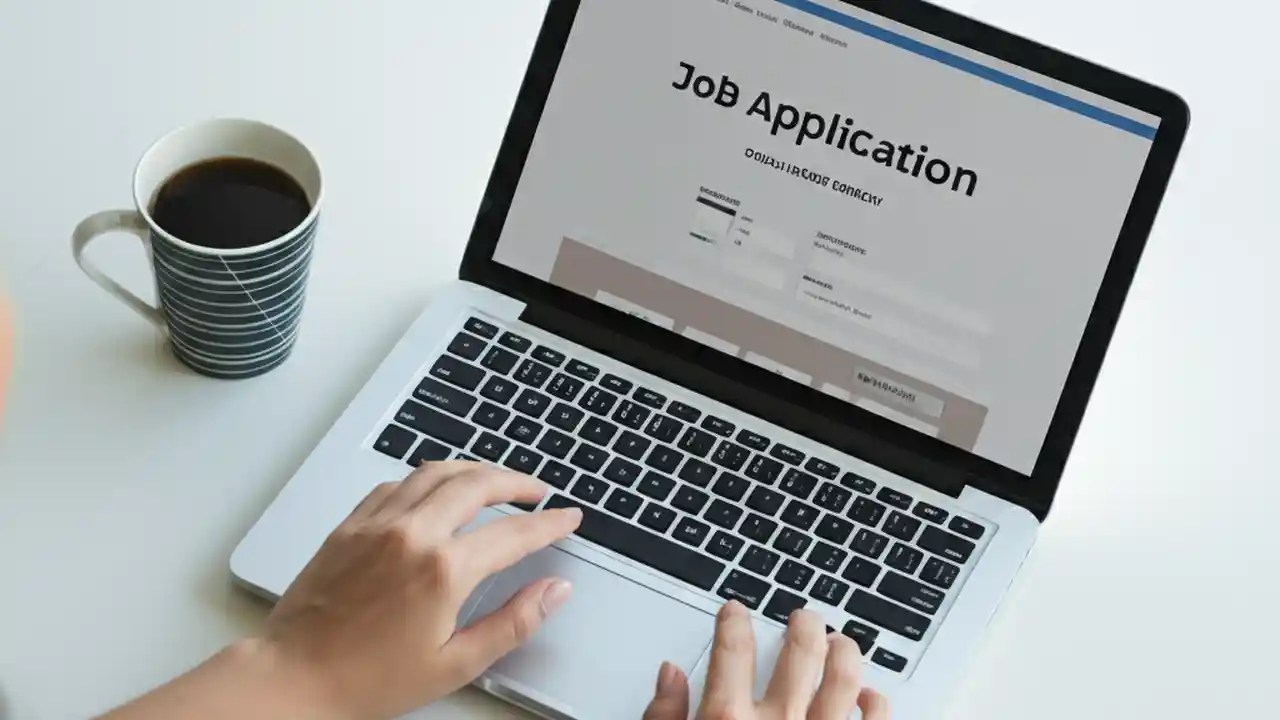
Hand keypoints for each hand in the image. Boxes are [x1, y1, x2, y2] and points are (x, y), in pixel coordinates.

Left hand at [254, 461, 582, 719]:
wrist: (294, 678)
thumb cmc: (368, 680)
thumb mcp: (456, 663)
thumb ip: (513, 622)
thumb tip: (554, 591)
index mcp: (444, 570)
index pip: (514, 532)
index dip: (549, 523)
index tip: (567, 518)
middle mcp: (412, 534)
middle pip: (478, 483)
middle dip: (516, 481)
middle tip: (537, 491)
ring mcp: (378, 523)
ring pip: (436, 471)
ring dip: (473, 470)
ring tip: (494, 481)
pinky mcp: (350, 525)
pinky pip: (397, 483)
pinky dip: (427, 479)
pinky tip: (435, 491)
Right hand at [644, 602, 889, 719]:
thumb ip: (663, 718)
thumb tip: (668, 675)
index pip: (732, 651)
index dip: (734, 622)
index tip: (735, 611)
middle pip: (801, 652)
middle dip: (804, 624)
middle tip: (804, 616)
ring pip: (845, 679)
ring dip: (845, 652)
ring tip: (840, 642)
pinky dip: (876, 704)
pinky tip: (869, 695)